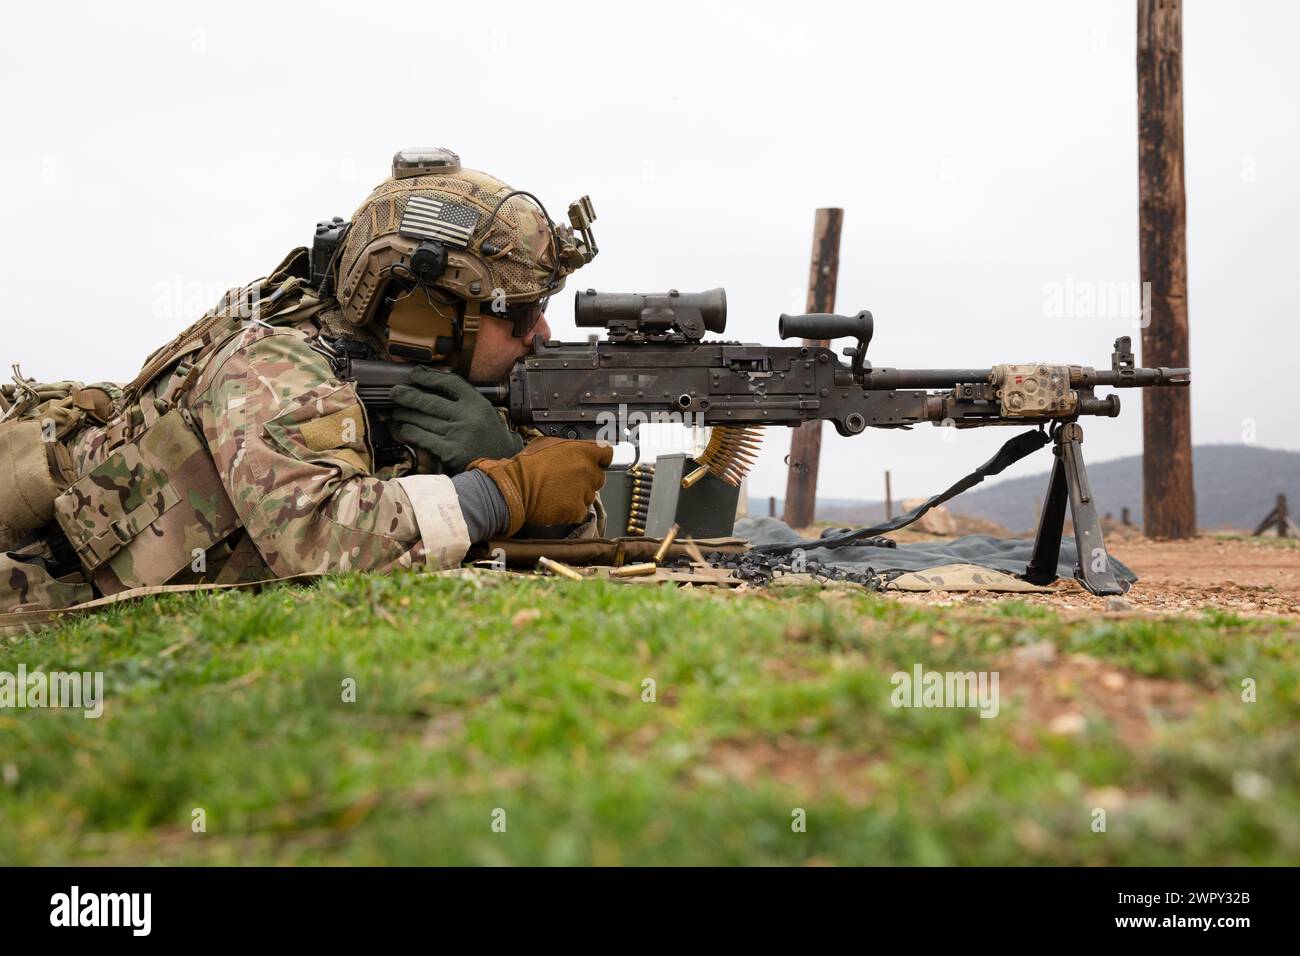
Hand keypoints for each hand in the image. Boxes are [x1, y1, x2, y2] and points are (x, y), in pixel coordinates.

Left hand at [389, 367, 522, 473]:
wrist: (501, 463)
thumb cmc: (488, 434)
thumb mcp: (482, 410)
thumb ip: (462, 397)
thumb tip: (431, 378)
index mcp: (477, 403)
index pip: (450, 383)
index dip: (429, 377)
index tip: (414, 374)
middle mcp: (467, 417)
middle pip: (430, 402)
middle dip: (408, 395)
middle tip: (394, 392)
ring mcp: (457, 434)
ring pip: (422, 420)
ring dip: (405, 415)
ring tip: (396, 411)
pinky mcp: (449, 451)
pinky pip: (422, 438)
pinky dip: (409, 432)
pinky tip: (403, 428)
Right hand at [469, 437, 612, 534]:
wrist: (516, 488)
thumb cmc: (527, 465)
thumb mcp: (548, 443)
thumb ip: (568, 446)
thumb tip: (573, 448)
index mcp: (583, 451)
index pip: (607, 453)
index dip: (601, 459)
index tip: (597, 462)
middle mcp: (588, 471)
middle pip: (598, 477)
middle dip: (586, 479)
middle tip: (568, 481)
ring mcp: (584, 492)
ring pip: (590, 495)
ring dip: (578, 495)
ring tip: (558, 493)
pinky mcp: (577, 510)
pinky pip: (580, 511)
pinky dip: (571, 510)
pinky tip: (557, 504)